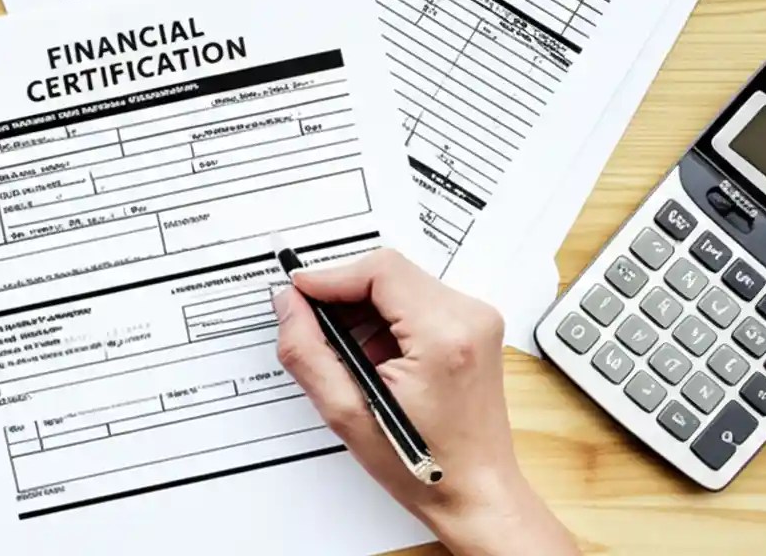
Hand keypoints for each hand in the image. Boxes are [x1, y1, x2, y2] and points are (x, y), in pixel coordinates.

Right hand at [273, 249, 577, 555]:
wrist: (475, 493)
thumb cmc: (425, 467)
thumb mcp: (347, 413)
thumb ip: (307, 351)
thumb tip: (288, 305)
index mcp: (444, 335)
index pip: (379, 271)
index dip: (330, 277)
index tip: (298, 293)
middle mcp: (469, 317)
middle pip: (389, 273)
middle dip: (344, 295)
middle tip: (316, 329)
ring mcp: (477, 320)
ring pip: (400, 284)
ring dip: (364, 310)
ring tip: (350, 357)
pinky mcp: (473, 328)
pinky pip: (416, 301)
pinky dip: (385, 319)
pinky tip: (374, 358)